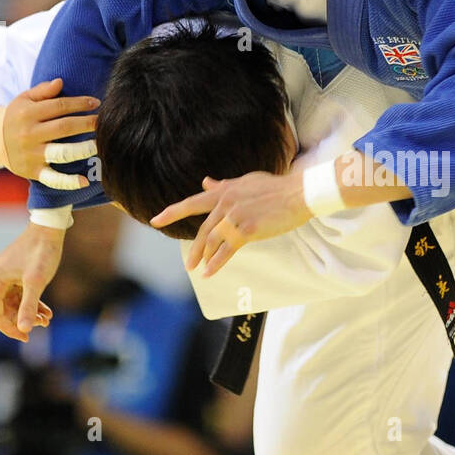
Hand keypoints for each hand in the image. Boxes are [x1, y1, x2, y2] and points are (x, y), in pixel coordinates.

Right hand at [0, 222, 62, 339]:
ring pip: (13, 304)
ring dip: (28, 313)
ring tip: (46, 319)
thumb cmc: (42, 252)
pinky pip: (19, 295)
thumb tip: (24, 329)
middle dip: (22, 320)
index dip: (10, 329)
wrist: (49, 229)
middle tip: (42, 324)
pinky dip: (31, 304)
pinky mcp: (14, 275)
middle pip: (4, 311)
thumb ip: (29, 306)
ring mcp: (4, 276)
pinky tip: (46, 312)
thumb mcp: (36, 282)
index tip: (27, 338)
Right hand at [1, 78, 99, 186]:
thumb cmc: (18, 117)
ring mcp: (32, 155)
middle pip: (64, 128)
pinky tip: (85, 181)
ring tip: (100, 145)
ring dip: (83, 149)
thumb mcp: (24, 99)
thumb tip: (60, 81)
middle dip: (87, 124)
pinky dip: (69, 182)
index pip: (59, 106)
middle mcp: (29, 134)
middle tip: (104, 122)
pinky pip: (53, 179)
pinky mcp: (33, 172)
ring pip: (62, 152)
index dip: (80, 103)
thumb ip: (43, 90)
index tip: (97, 102)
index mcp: (27, 114)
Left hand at [151, 171, 311, 276]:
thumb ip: (224, 185)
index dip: (172, 212)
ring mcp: (234, 217)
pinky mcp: (246, 230)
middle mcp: (225, 203)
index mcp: (224, 191)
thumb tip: (206, 181)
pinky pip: (226, 251)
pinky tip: (208, 274)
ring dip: (205, 257)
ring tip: (200, 269)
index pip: (192, 202)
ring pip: (212, 241)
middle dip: (194, 249)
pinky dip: (216, 264)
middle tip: (188, 264)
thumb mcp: (247, 181)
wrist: (298, 194)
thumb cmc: (277, 188)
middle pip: (202, 230)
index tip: (155, 220)